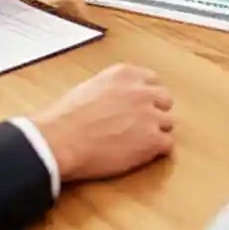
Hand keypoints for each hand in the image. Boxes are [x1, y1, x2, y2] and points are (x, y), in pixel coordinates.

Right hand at [30, 64, 174, 182]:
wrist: (60, 141)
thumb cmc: (65, 118)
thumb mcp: (89, 87)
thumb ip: (112, 90)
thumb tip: (117, 100)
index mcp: (125, 74)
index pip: (152, 80)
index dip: (147, 96)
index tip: (141, 106)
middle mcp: (141, 91)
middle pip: (164, 100)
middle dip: (155, 112)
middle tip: (139, 126)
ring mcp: (150, 115)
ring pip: (168, 123)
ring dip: (156, 132)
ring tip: (137, 143)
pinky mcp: (152, 140)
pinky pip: (168, 145)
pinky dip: (156, 151)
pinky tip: (140, 155)